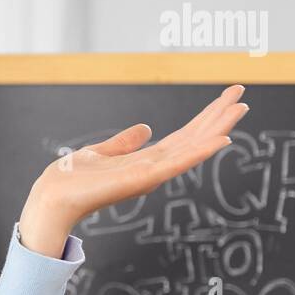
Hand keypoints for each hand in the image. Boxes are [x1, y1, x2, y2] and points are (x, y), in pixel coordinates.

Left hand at [18, 84, 249, 256]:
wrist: (52, 199)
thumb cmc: (71, 181)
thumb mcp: (100, 152)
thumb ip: (124, 142)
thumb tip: (146, 128)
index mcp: (144, 161)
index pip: (182, 138)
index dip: (204, 120)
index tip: (225, 99)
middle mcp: (152, 168)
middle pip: (192, 140)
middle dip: (217, 118)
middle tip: (242, 95)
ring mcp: (150, 175)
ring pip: (191, 148)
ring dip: (217, 129)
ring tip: (240, 109)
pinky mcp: (142, 179)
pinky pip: (176, 163)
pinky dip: (199, 152)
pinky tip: (220, 140)